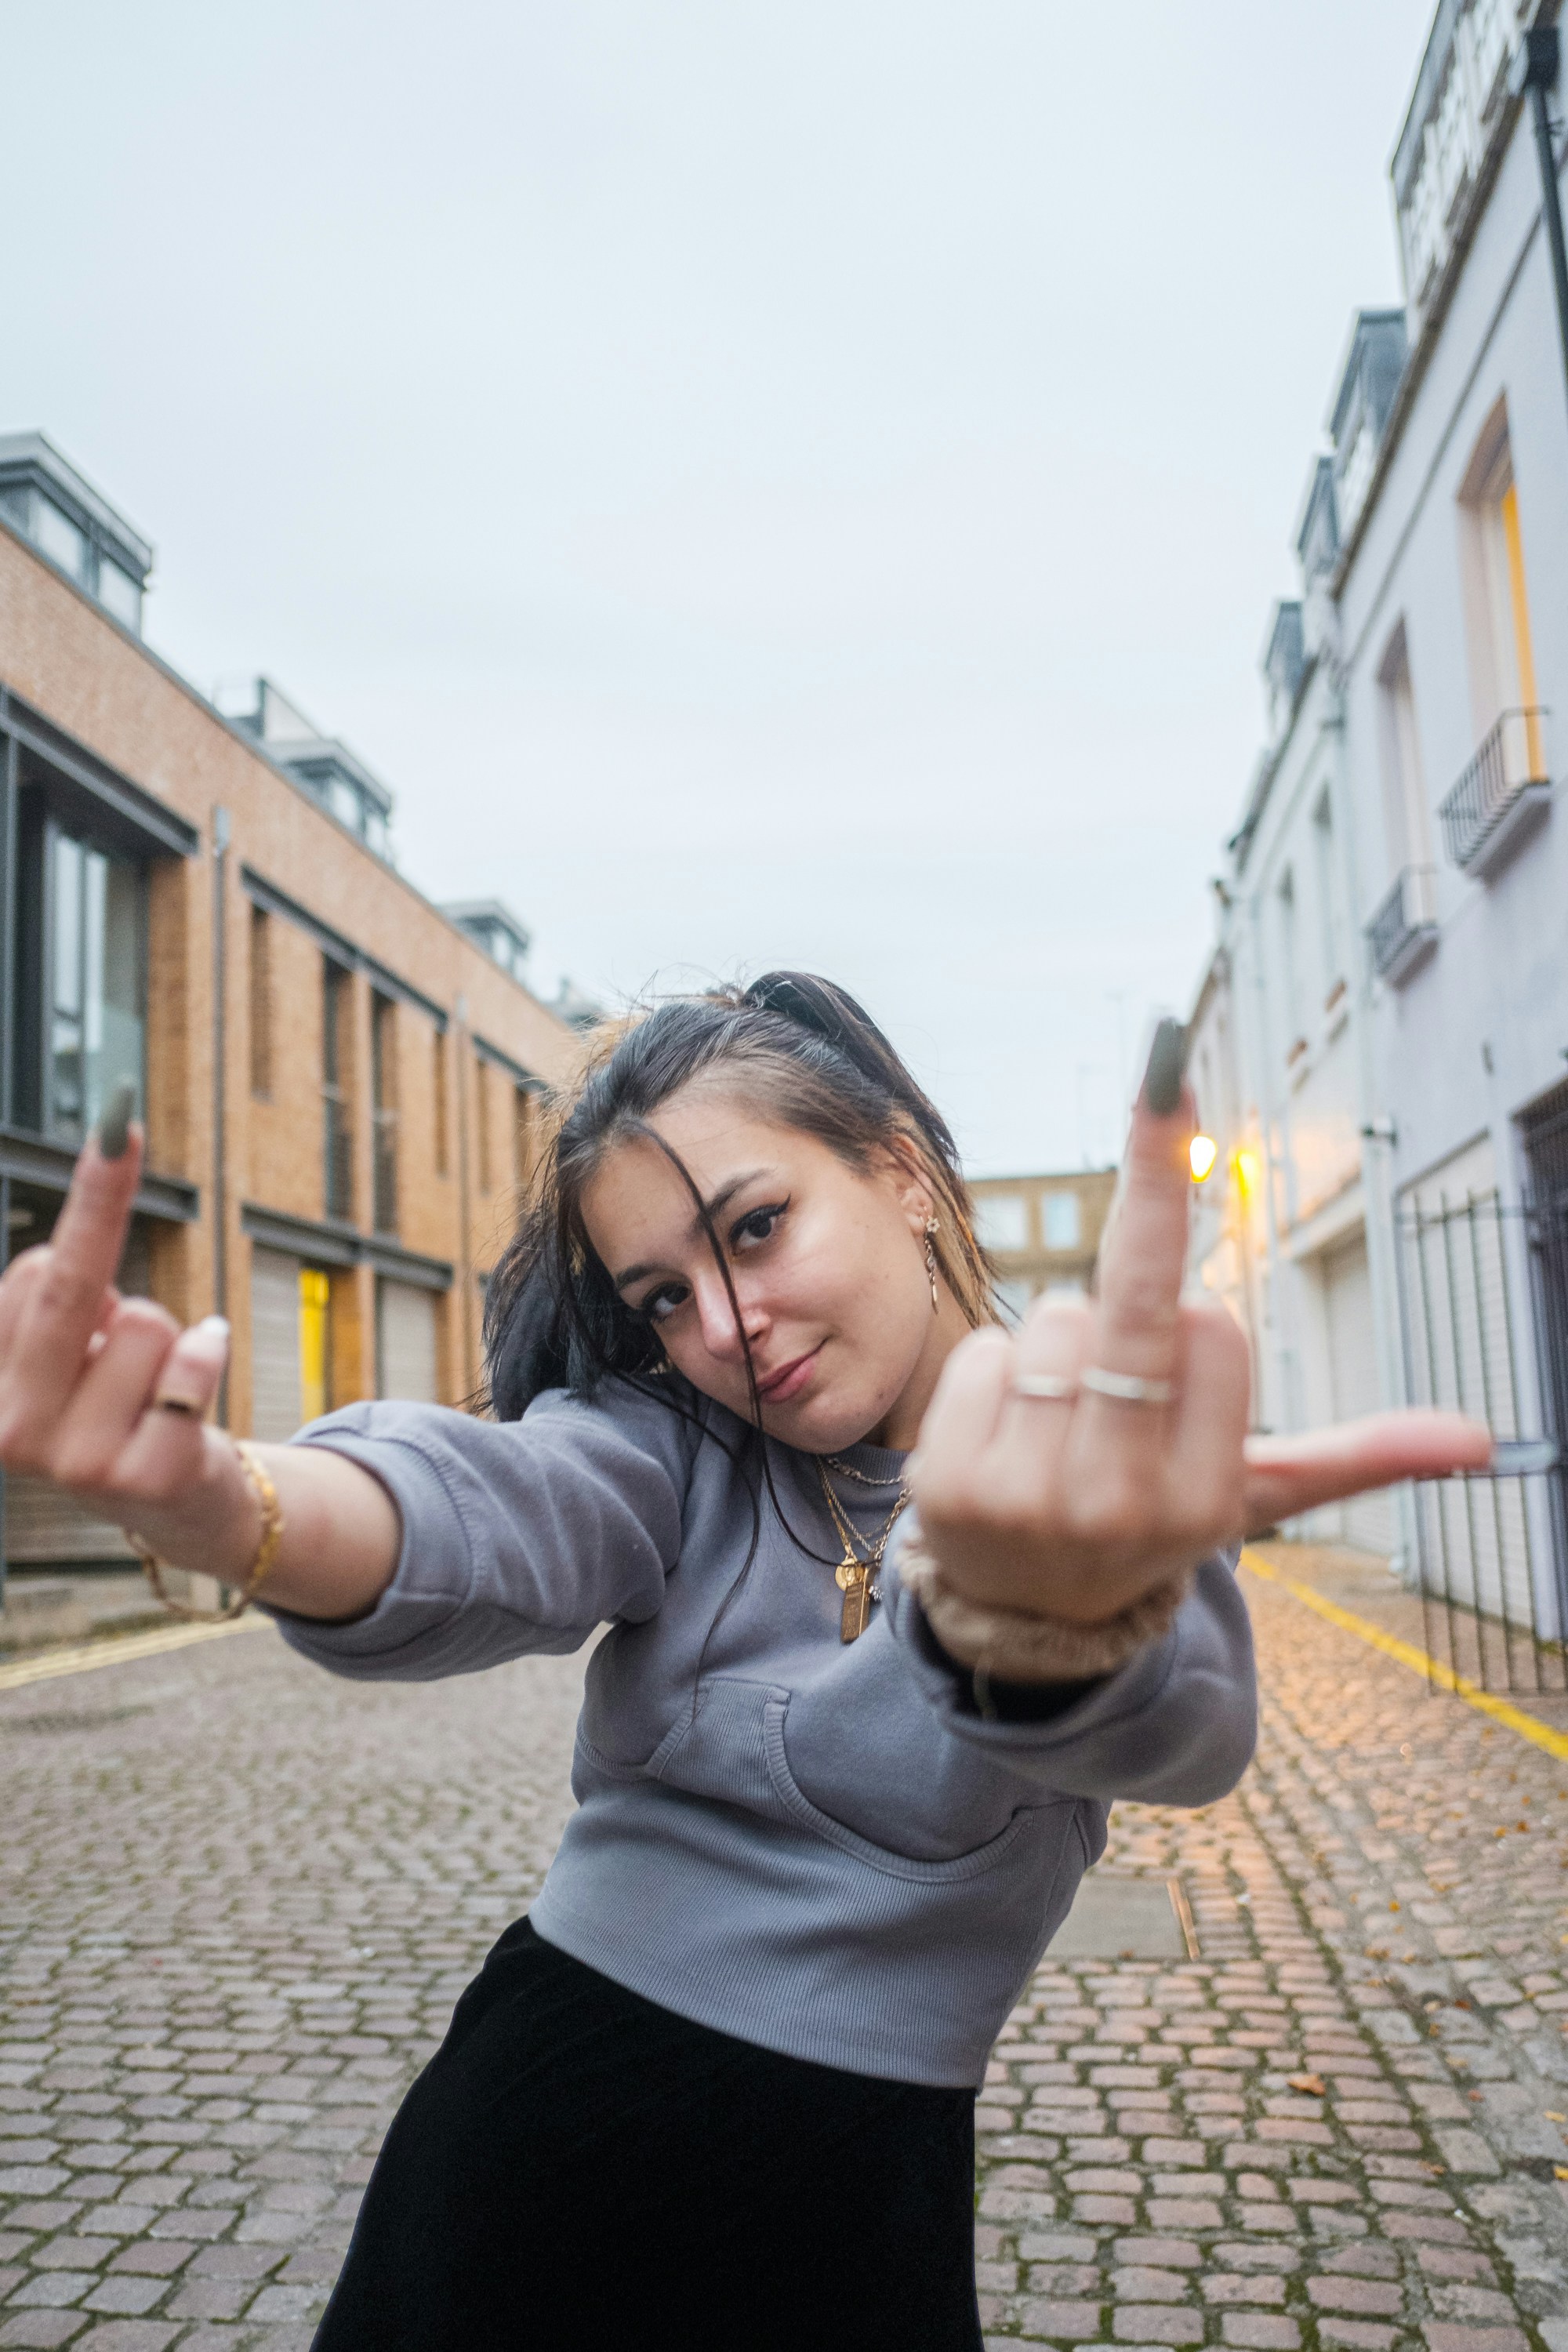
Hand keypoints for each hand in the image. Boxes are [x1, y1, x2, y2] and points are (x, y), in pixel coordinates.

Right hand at [0, 1118, 258, 1578]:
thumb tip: (102, 1170)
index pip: (32, 1272)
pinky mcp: (139, 1477)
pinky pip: (190, 1368)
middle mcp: (10, 1427)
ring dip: (163, 1338)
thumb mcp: (64, 1351)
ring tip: (149, 1385)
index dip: (89, 1198)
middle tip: (121, 1138)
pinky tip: (189, 1392)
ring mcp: (72, 1460)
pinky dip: (206, 1355)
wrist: (169, 1503)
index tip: (114, 1130)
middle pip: (69, 1286)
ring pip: (144, 1322)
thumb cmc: (113, 1406)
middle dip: (105, 1200)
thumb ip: (57, 1291)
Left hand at [910, 1034, 1489, 1626]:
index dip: (1200, 1322)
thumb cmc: (1151, 1518)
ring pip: (1052, 1321)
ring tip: (1063, 1412)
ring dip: (1060, 1339)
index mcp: (1206, 1501)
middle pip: (1129, 1308)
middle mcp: (1120, 1504)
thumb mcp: (1254, 1496)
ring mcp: (1027, 1498)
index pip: (1213, 1331)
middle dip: (1149, 1177)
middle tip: (1167, 1053)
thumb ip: (1358, 1457)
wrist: (1030, 1616)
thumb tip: (1478, 1440)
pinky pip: (984, 1347)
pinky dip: (996, 1363)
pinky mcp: (948, 1483)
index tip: (1190, 1348)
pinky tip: (1009, 1422)